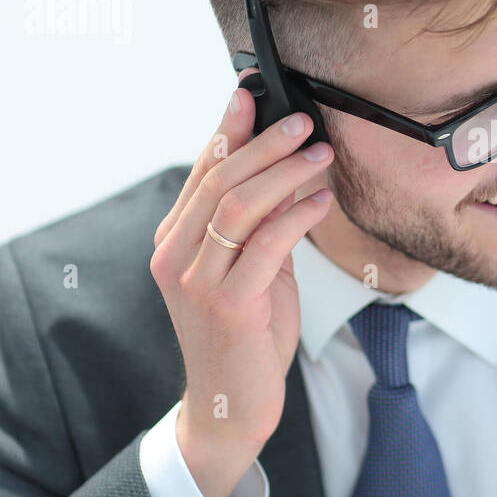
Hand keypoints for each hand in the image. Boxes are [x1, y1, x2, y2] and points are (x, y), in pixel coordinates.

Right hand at [149, 69, 333, 496]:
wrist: (232, 405)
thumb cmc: (248, 332)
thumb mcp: (253, 266)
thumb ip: (260, 220)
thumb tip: (288, 163)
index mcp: (173, 240)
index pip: (202, 170)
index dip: (227, 127)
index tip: (253, 91)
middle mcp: (174, 255)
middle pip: (220, 179)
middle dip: (264, 142)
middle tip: (303, 120)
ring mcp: (196, 281)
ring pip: (238, 205)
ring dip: (285, 171)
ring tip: (321, 152)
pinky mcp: (228, 305)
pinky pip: (266, 244)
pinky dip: (298, 214)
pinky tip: (323, 199)